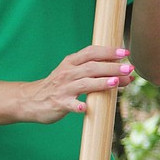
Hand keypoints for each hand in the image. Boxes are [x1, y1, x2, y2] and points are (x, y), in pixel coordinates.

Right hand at [20, 45, 134, 121]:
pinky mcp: (59, 103)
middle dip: (111, 67)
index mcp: (71, 63)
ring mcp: (63, 88)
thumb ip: (97, 72)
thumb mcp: (74, 73)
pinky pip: (69, 104)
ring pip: (84, 83)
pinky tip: (85, 108)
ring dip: (101, 82)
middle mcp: (67, 73)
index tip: (126, 52)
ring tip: (116, 82)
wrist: (30, 100)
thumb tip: (126, 74)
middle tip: (129, 68)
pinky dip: (77, 106)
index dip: (108, 51)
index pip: (91, 52)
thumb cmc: (60, 86)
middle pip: (91, 67)